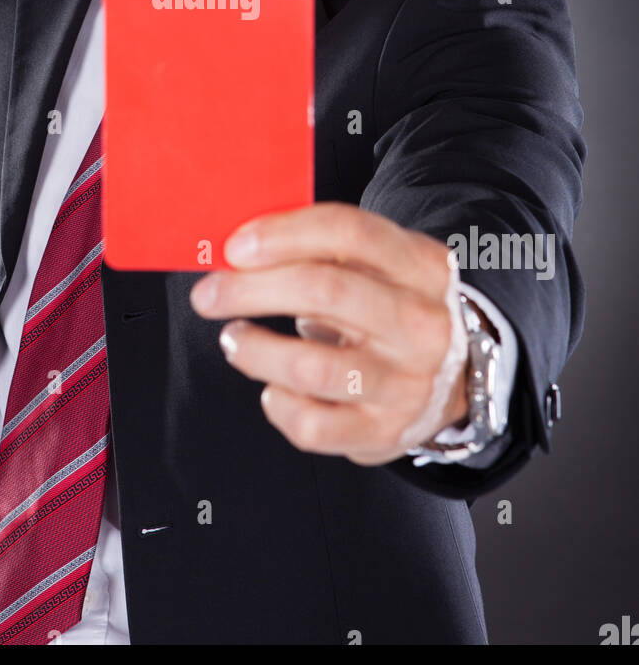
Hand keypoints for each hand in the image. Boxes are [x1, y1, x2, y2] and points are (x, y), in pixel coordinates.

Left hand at [189, 202, 469, 464]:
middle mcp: (421, 323)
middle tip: (208, 294)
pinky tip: (272, 388)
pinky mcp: (383, 432)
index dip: (283, 234)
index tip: (235, 247)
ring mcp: (405, 382)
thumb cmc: (393, 308)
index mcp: (421, 266)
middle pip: (325, 291)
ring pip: (310, 366)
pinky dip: (276, 404)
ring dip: (255, 350)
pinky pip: (311, 425)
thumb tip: (240, 248)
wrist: (456, 378)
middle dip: (250, 290)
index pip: (350, 233)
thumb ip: (324, 249)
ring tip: (235, 339)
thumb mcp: (381, 265)